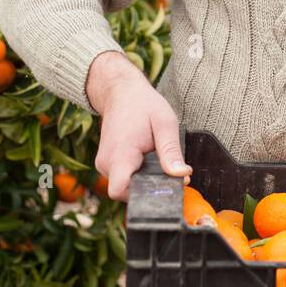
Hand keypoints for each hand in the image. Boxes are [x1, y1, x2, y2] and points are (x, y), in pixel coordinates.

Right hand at [86, 50, 189, 201]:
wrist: (121, 92)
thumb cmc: (143, 105)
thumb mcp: (165, 124)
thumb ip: (171, 151)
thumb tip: (182, 174)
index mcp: (119, 154)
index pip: (119, 192)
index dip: (143, 195)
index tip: (163, 185)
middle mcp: (106, 163)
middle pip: (128, 191)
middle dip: (149, 185)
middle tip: (167, 168)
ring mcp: (103, 164)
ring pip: (125, 185)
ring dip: (143, 178)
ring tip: (153, 157)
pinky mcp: (106, 164)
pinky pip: (122, 177)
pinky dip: (136, 173)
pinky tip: (145, 157)